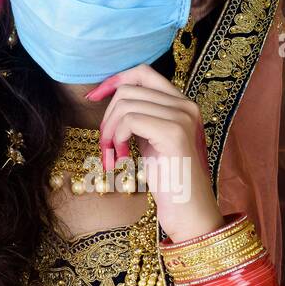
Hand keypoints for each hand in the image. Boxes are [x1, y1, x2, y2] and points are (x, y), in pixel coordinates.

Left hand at [86, 63, 224, 242]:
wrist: (190, 213)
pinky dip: (117, 139)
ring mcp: (182, 117)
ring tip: (114, 156)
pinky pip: (130, 120)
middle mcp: (186, 105)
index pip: (143, 72)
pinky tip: (123, 159)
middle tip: (106, 147)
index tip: (94, 98)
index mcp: (182, 104)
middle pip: (129, 89)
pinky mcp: (174, 133)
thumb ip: (141, 118)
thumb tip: (112, 99)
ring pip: (126, 103)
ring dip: (110, 131)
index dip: (115, 81)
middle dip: (108, 117)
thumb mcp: (152, 142)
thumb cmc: (169, 182)